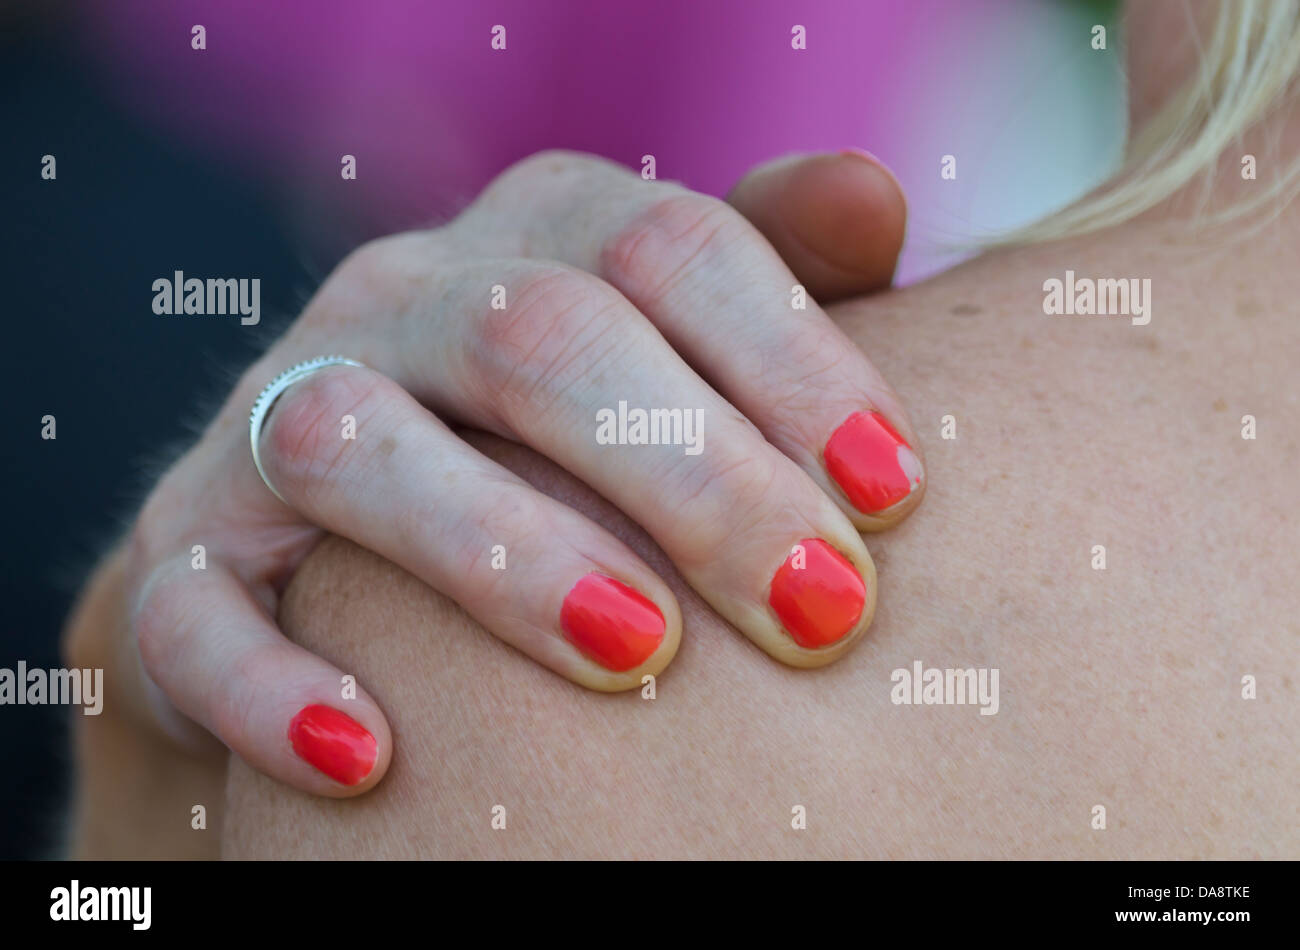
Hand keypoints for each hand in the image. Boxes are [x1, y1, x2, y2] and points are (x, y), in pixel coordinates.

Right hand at [102, 149, 920, 795]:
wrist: (353, 527)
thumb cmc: (564, 440)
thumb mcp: (670, 339)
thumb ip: (770, 273)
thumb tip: (874, 193)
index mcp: (534, 236)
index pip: (669, 247)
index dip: (793, 360)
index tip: (892, 496)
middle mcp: (400, 299)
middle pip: (542, 340)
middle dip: (696, 477)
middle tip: (825, 609)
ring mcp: (276, 415)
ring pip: (361, 446)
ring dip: (507, 555)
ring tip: (638, 656)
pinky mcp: (185, 549)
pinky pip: (192, 608)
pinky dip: (271, 681)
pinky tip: (372, 755)